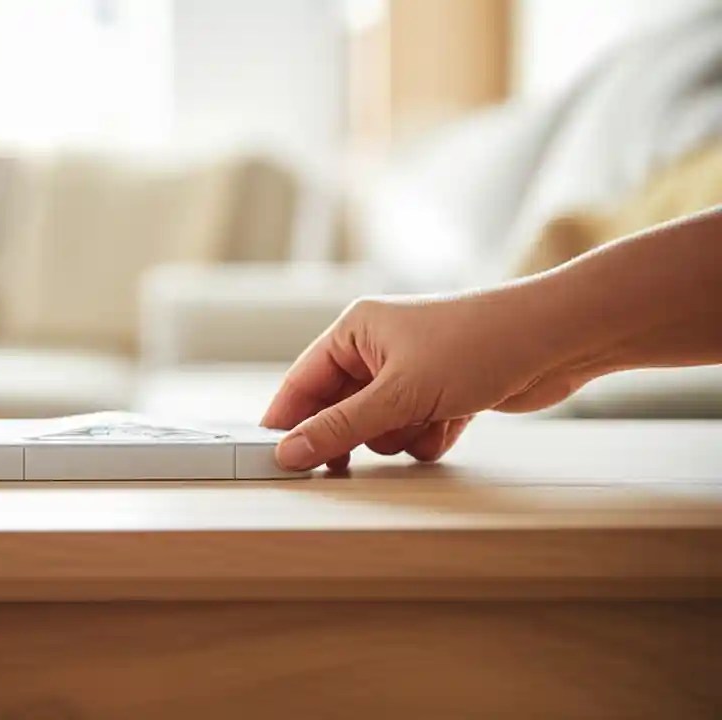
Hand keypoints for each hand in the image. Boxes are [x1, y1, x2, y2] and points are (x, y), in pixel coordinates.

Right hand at [261, 293, 594, 470]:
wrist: (557, 339)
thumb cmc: (477, 345)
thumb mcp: (397, 395)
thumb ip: (339, 428)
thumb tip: (288, 453)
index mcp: (356, 330)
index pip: (302, 382)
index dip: (287, 421)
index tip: (275, 460)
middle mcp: (379, 349)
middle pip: (339, 410)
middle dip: (354, 434)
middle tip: (345, 464)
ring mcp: (413, 373)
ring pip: (379, 429)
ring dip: (398, 437)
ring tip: (425, 420)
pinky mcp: (444, 395)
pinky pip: (415, 434)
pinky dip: (429, 437)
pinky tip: (455, 420)